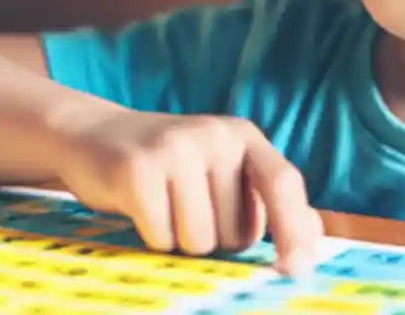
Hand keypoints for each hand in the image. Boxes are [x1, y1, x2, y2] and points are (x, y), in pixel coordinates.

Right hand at [56, 111, 321, 273]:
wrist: (91, 136)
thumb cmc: (167, 168)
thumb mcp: (220, 171)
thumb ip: (266, 201)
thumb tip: (313, 242)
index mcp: (242, 135)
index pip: (283, 182)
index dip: (294, 229)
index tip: (296, 270)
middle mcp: (214, 134)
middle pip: (236, 232)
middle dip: (213, 238)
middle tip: (184, 207)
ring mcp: (175, 148)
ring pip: (200, 241)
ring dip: (180, 241)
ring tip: (162, 207)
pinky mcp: (138, 169)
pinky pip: (161, 237)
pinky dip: (150, 237)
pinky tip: (138, 207)